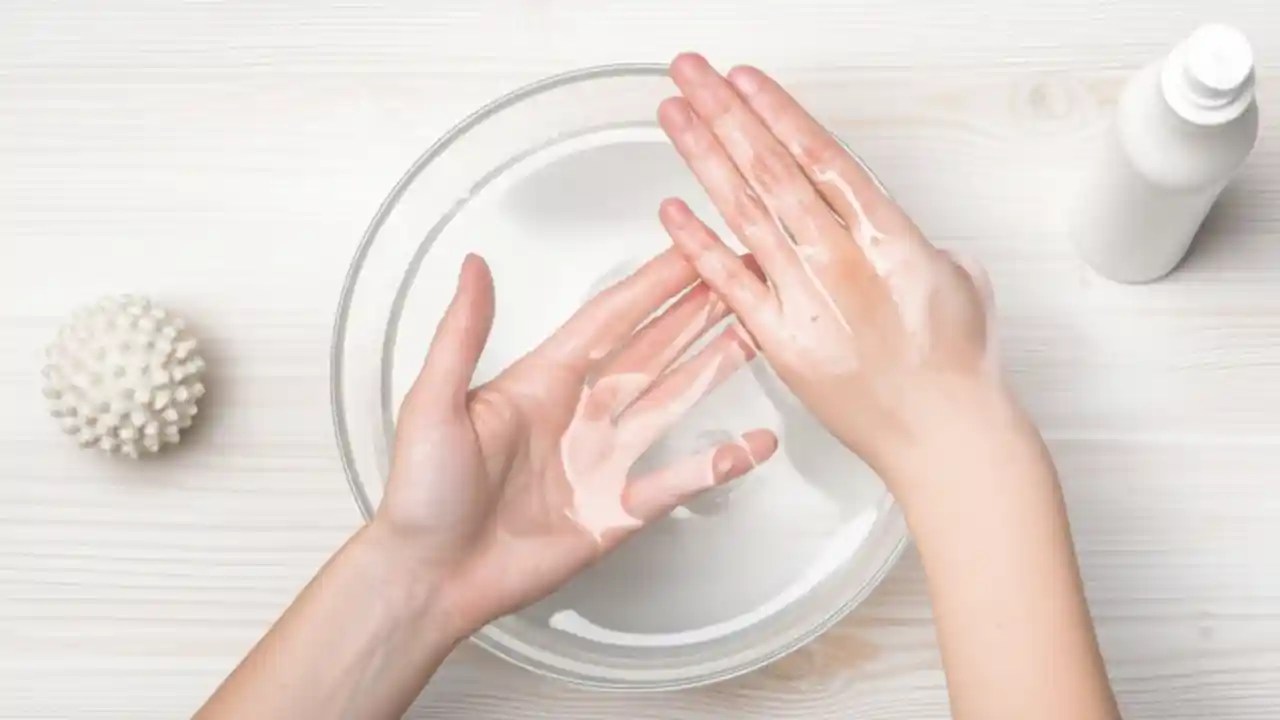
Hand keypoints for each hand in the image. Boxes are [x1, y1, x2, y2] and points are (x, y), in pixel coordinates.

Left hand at [374, 249, 777, 635]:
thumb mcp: (433, 403)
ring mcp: (603, 461)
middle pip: (653, 350)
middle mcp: (580, 413)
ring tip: (755, 335)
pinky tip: (751, 444)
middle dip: (695, 313)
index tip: (690, 251)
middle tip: (741, 279)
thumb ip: (462, 334)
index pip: (611, 318)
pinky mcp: (616, 511)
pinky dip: (716, 464)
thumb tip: (473, 265)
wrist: (429, 577)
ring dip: (713, 368)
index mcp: (542, 380)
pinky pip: (676, 482)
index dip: (653, 284)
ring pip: (673, 402)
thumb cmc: (421, 494)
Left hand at [656, 54, 1000, 485]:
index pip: (819, 154)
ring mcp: (805, 297)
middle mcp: (840, 258)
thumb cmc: (957, 365)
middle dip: (725, 113)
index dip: (775, 111)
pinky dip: (698, 245)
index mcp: (886, 234)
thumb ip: (911, 242)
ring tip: (675, 115)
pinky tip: (672, 209)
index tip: (743, 79)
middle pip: (770, 168)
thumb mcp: (958, 277)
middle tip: (691, 73)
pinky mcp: (780, 340)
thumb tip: (892, 231)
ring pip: (744, 211)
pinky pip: (729, 283)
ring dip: (704, 157)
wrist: (945, 435)